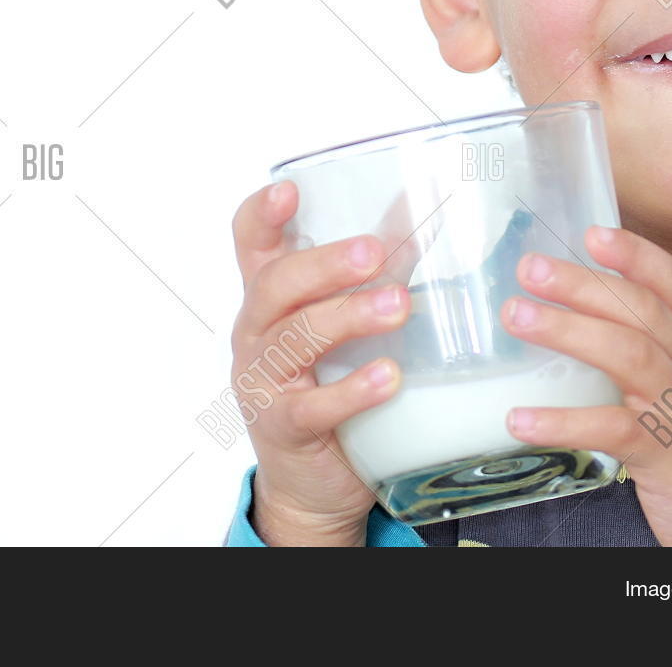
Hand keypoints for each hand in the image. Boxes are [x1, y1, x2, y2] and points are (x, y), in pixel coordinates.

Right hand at [229, 181, 410, 545]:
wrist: (310, 482)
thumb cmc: (328, 386)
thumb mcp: (342, 324)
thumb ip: (372, 272)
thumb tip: (421, 211)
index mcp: (267, 298)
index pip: (250, 243)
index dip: (262, 214)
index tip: (288, 189)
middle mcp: (255, 332)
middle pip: (274, 285)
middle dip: (322, 264)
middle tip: (373, 252)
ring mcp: (263, 380)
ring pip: (293, 339)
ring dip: (345, 317)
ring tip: (396, 305)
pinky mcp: (284, 426)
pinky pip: (313, 406)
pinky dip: (353, 391)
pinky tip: (389, 379)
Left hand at [501, 225, 671, 545]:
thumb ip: (634, 355)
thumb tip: (559, 322)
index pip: (671, 288)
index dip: (636, 256)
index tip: (592, 231)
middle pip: (641, 312)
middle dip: (584, 283)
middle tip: (528, 267)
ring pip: (630, 356)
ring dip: (568, 331)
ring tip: (515, 316)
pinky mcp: (666, 455)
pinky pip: (612, 431)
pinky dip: (564, 422)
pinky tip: (518, 420)